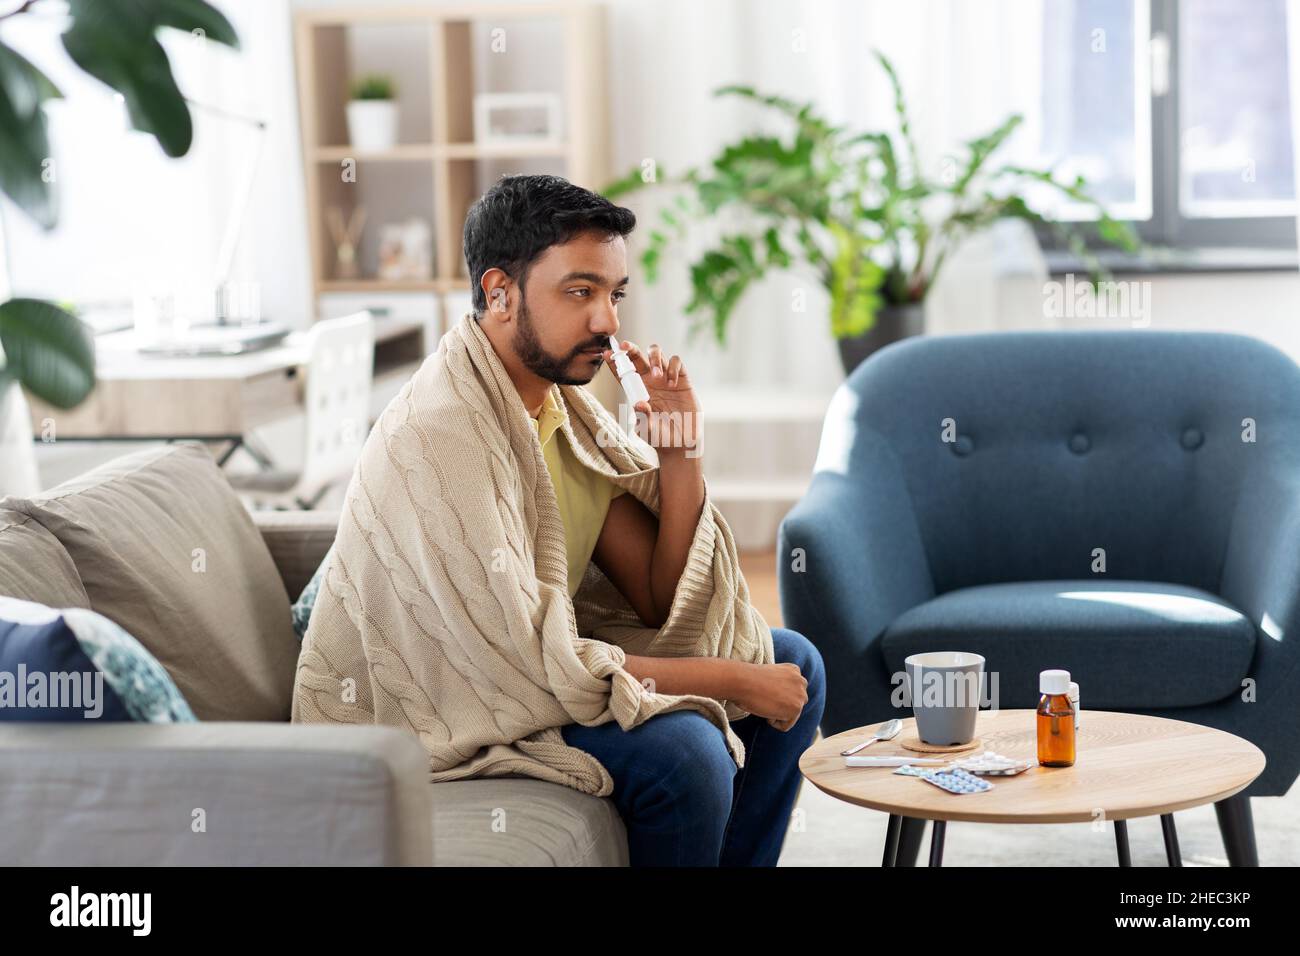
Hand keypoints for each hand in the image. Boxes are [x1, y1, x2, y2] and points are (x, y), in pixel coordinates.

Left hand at [604, 340, 700, 454]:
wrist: (683, 442)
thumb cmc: (660, 437)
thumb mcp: (647, 431)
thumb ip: (642, 418)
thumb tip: (639, 404)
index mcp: (635, 390)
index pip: (622, 371)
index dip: (614, 361)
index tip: (606, 353)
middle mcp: (648, 380)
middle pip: (637, 355)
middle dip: (629, 348)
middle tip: (625, 347)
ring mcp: (665, 377)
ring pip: (656, 352)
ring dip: (655, 359)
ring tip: (658, 376)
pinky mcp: (682, 378)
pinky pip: (676, 361)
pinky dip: (673, 368)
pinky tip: (672, 384)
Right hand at [730, 662, 807, 731]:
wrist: (742, 681)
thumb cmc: (749, 679)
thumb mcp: (771, 674)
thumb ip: (782, 683)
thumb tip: (780, 697)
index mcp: (794, 670)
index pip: (793, 691)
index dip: (777, 695)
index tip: (765, 691)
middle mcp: (801, 681)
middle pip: (795, 703)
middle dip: (781, 705)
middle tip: (765, 699)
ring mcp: (800, 695)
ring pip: (791, 715)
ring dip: (777, 714)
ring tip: (765, 703)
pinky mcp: (796, 709)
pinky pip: (785, 725)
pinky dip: (773, 722)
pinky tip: (765, 709)